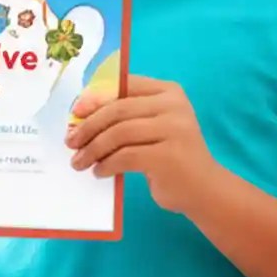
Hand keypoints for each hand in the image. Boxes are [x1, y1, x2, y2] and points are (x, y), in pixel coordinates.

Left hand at [66, 74, 221, 214]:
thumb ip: (125, 116)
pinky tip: (99, 172)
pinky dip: (106, 164)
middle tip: (70, 142)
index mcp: (168, 91)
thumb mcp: (150, 127)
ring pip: (119, 133)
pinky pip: (125, 156)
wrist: (205, 190)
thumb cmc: (170, 156)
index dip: (95, 97)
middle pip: (117, 110)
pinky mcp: (168, 156)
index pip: (123, 86)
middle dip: (88, 126)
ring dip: (93, 149)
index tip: (75, 112)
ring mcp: (174, 130)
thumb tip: (78, 117)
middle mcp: (174, 106)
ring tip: (79, 162)